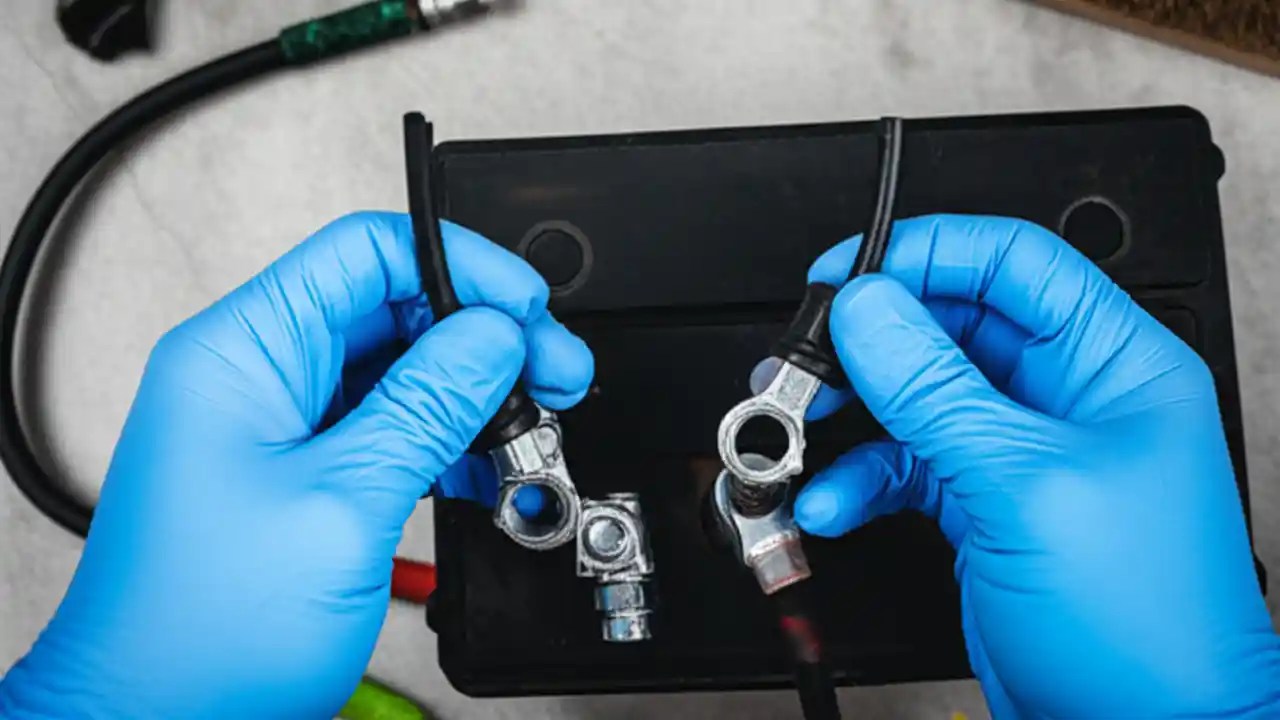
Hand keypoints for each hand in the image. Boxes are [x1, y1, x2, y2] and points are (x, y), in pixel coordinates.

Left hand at [0, 212, 592, 718]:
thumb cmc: (204, 635)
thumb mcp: (342, 505)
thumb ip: (427, 407)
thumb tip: (494, 336)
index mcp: (243, 353)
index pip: (364, 253)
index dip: (458, 265)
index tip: (526, 305)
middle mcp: (259, 375)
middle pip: (393, 307)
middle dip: (485, 334)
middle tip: (554, 370)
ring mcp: (282, 424)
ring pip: (401, 368)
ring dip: (476, 391)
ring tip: (535, 422)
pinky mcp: (306, 471)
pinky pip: (391, 424)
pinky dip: (448, 439)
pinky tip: (489, 465)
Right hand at [790, 215, 1279, 716]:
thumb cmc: (1144, 625)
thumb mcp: (1026, 484)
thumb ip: (937, 389)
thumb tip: (869, 307)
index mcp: (1111, 365)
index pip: (1012, 263)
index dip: (927, 254)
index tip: (852, 273)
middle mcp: (1065, 399)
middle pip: (950, 325)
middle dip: (870, 341)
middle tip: (808, 358)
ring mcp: (1020, 453)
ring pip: (916, 396)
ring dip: (852, 414)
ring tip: (802, 428)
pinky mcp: (983, 503)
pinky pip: (905, 466)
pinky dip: (861, 481)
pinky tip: (837, 502)